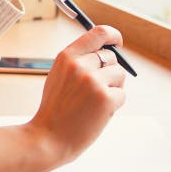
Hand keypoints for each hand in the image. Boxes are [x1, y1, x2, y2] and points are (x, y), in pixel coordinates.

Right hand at [25, 26, 126, 167]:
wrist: (48, 138)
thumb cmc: (55, 109)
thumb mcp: (59, 75)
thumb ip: (78, 60)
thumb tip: (105, 51)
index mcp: (66, 56)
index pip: (98, 33)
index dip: (112, 35)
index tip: (117, 42)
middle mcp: (79, 65)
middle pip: (112, 57)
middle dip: (109, 71)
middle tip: (96, 89)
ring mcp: (93, 81)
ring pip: (120, 75)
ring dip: (113, 87)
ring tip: (95, 102)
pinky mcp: (105, 98)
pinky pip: (122, 94)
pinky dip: (114, 104)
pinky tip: (97, 112)